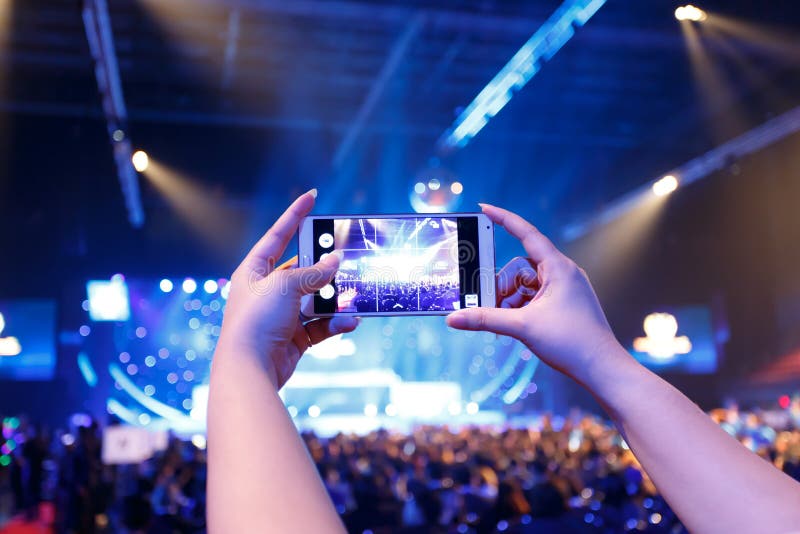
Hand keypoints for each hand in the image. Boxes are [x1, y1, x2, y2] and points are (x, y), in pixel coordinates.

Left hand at [217, 189, 358, 388]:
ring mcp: (279, 316)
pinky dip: (335, 323)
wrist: (250, 369)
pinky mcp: (292, 338)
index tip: (312, 196)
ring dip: (335, 299)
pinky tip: (350, 321)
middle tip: (346, 256)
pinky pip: (319, 326)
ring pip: (314, 300)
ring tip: (355, 295)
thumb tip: (335, 261)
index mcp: (253, 271)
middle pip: (301, 270)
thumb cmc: (257, 320)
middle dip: (324, 267)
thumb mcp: (286, 286)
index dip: (295, 215)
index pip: (277, 236)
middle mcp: (265, 292)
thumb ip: (314, 272)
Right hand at [446, 203, 627, 382]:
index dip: (504, 219)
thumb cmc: (572, 343)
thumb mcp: (522, 327)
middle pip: (520, 267)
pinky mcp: (565, 303)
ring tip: (510, 321)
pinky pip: (535, 296)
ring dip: (513, 300)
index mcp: (558, 268)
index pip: (527, 233)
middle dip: (504, 286)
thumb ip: (485, 319)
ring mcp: (565, 288)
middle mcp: (563, 273)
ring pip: (527, 284)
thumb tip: (454, 318)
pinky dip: (522, 307)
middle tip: (492, 304)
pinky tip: (518, 324)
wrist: (602, 369)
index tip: (484, 209)